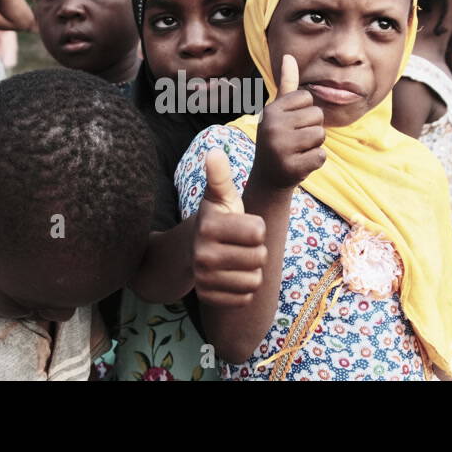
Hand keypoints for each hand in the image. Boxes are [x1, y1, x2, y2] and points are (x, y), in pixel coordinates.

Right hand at [192, 149, 267, 306]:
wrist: (192, 251)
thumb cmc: (217, 220)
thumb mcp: (220, 198)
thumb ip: (220, 176)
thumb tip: (214, 152)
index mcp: (208, 226)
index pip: (259, 232)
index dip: (257, 228)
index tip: (243, 225)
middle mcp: (202, 255)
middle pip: (259, 258)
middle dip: (256, 250)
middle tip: (240, 245)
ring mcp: (204, 279)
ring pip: (254, 280)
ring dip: (252, 271)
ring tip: (237, 261)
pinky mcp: (209, 299)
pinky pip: (246, 297)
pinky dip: (244, 289)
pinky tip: (232, 277)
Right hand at [253, 55, 325, 189]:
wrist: (268, 177)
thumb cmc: (278, 138)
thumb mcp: (279, 111)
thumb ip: (287, 84)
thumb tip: (289, 56)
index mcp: (270, 110)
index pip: (308, 98)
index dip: (305, 112)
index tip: (290, 124)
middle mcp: (272, 127)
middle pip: (317, 116)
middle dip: (311, 129)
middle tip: (294, 141)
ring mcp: (280, 148)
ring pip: (321, 135)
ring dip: (314, 145)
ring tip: (298, 151)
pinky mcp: (292, 167)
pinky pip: (321, 156)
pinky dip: (315, 161)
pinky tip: (300, 164)